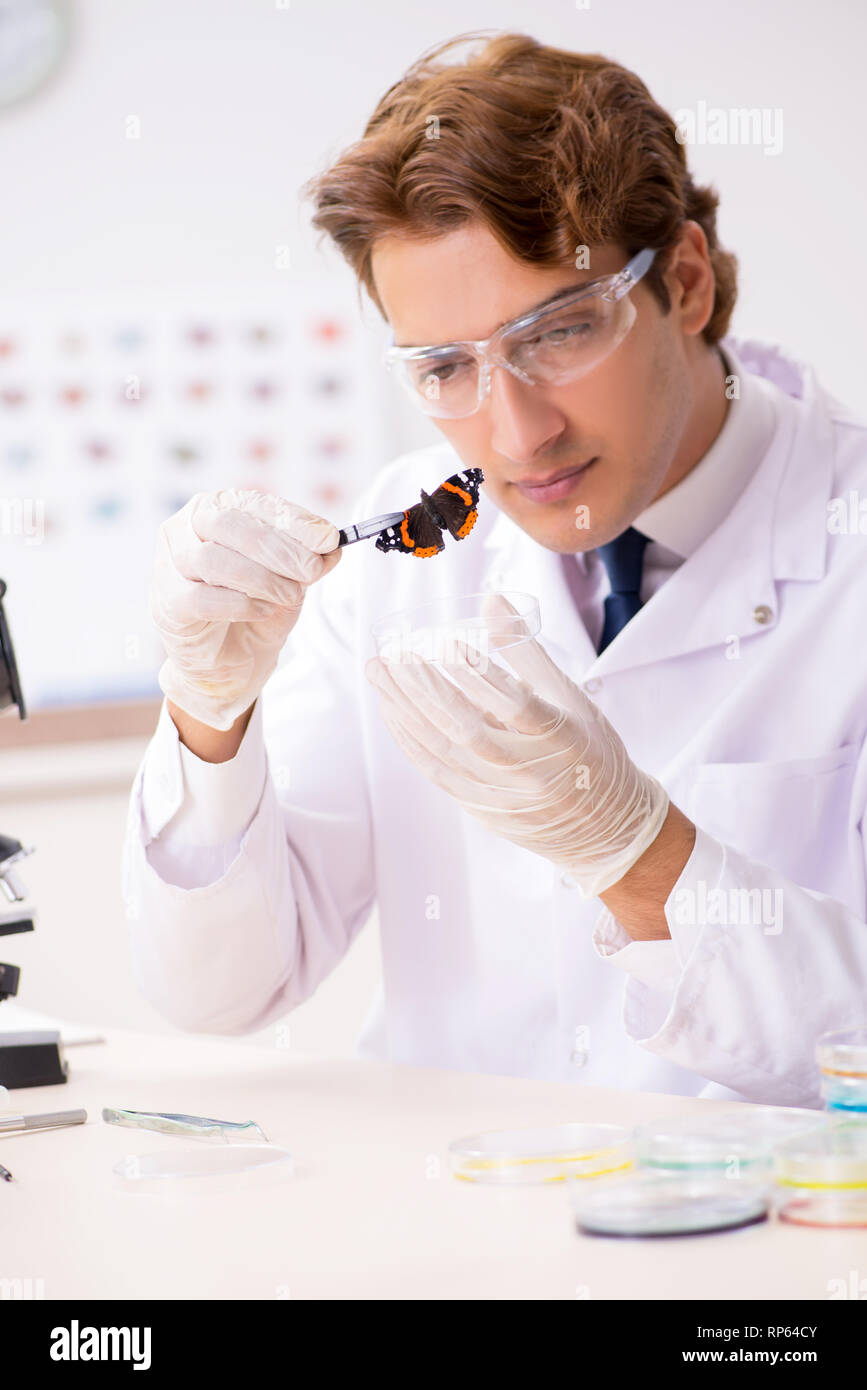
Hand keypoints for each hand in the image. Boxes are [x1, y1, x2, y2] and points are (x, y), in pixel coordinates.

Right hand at [152, 489, 339, 730]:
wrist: (230, 659)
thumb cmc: (255, 608)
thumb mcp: (291, 578)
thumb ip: (308, 559)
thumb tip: (331, 544)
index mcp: (215, 508)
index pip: (253, 503)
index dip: (292, 520)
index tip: (328, 539)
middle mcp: (184, 527)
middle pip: (228, 524)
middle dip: (278, 548)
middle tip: (311, 571)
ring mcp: (169, 565)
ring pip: (211, 559)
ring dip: (260, 578)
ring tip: (289, 595)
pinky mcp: (166, 603)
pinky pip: (199, 598)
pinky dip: (238, 603)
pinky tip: (262, 610)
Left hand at [365, 597, 668, 897]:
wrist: (604, 826)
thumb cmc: (590, 751)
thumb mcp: (571, 698)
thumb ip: (527, 652)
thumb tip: (492, 599)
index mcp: (560, 737)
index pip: (515, 704)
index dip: (480, 674)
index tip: (448, 643)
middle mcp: (528, 770)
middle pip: (467, 728)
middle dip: (424, 690)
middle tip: (394, 657)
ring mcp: (501, 793)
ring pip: (443, 749)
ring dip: (405, 709)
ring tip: (380, 674)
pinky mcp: (481, 807)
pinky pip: (436, 771)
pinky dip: (410, 739)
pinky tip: (392, 711)